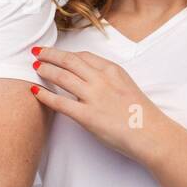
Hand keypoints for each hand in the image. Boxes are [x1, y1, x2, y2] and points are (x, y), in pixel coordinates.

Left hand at [29, 46, 163, 163]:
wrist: (152, 134)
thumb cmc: (143, 115)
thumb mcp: (128, 86)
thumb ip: (110, 80)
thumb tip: (93, 79)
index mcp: (113, 71)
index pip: (84, 56)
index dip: (66, 53)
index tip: (55, 53)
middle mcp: (101, 80)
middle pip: (69, 61)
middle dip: (50, 54)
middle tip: (36, 52)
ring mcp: (93, 97)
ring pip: (62, 77)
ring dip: (45, 70)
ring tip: (34, 68)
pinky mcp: (87, 116)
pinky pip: (59, 102)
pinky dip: (44, 95)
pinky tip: (34, 91)